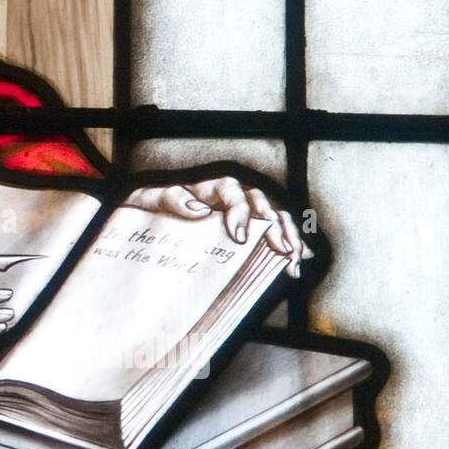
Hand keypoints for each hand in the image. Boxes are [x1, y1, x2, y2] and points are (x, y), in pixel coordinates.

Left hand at [125, 176, 310, 275]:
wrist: (147, 216)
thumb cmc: (150, 207)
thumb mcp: (150, 198)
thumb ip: (172, 199)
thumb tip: (199, 209)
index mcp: (209, 187)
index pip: (231, 191)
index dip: (239, 211)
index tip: (238, 237)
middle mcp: (232, 195)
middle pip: (261, 204)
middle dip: (275, 228)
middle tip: (282, 251)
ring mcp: (244, 210)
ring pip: (275, 216)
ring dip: (289, 236)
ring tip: (294, 260)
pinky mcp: (250, 227)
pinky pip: (278, 230)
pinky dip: (292, 242)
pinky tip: (301, 259)